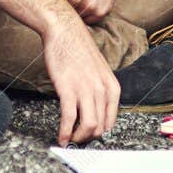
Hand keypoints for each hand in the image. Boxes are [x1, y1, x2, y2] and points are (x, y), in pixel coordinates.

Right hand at [41, 16, 120, 144]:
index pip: (110, 121)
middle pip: (100, 127)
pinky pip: (70, 118)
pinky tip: (60, 136)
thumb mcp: (98, 72)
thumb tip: (95, 112)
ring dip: (77, 138)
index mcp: (112, 86)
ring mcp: (87, 89)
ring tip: (69, 140)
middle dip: (87, 138)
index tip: (88, 137)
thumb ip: (99, 91)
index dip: (98, 134)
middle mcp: (103, 89)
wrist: (65, 31)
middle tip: (76, 141)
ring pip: (88, 126)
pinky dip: (65, 132)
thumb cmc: (78, 50)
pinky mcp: (69, 89)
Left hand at [47, 0, 120, 23]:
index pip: (51, 12)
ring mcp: (92, 5)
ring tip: (78, 1)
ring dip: (77, 16)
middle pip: (65, 19)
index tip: (49, 13)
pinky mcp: (103, 10)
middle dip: (63, 16)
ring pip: (79, 22)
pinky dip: (89, 14)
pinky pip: (92, 21)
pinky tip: (90, 0)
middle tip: (62, 12)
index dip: (50, 13)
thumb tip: (25, 4)